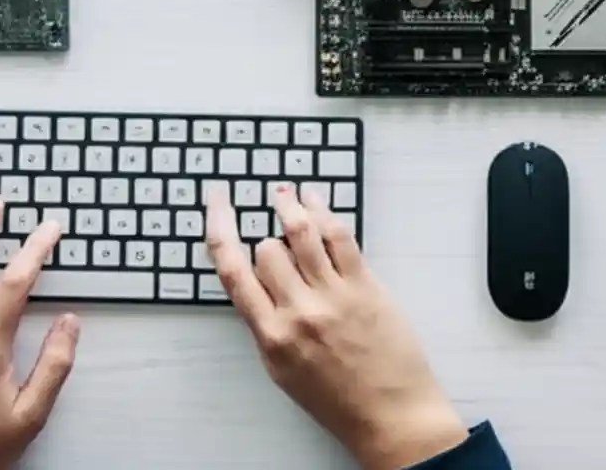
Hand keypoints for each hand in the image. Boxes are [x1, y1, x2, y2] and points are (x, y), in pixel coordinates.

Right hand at [207, 186, 466, 469]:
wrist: (389, 413)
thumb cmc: (337, 397)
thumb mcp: (283, 369)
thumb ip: (267, 324)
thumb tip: (257, 281)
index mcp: (270, 336)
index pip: (233, 271)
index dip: (219, 228)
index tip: (216, 203)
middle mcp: (298, 312)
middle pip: (268, 250)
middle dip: (266, 232)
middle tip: (269, 214)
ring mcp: (333, 297)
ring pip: (301, 233)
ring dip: (290, 206)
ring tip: (286, 194)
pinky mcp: (365, 287)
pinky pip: (340, 237)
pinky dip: (325, 213)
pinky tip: (318, 203)